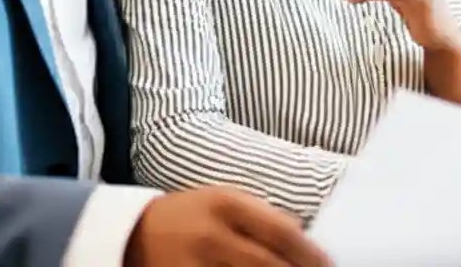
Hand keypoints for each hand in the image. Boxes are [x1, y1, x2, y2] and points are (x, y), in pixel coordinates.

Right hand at [123, 187, 332, 266]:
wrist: (132, 233)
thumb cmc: (189, 215)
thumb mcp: (223, 201)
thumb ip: (261, 216)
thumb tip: (305, 239)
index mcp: (225, 204)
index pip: (281, 232)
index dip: (310, 254)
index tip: (328, 265)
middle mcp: (211, 235)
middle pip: (268, 265)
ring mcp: (194, 265)